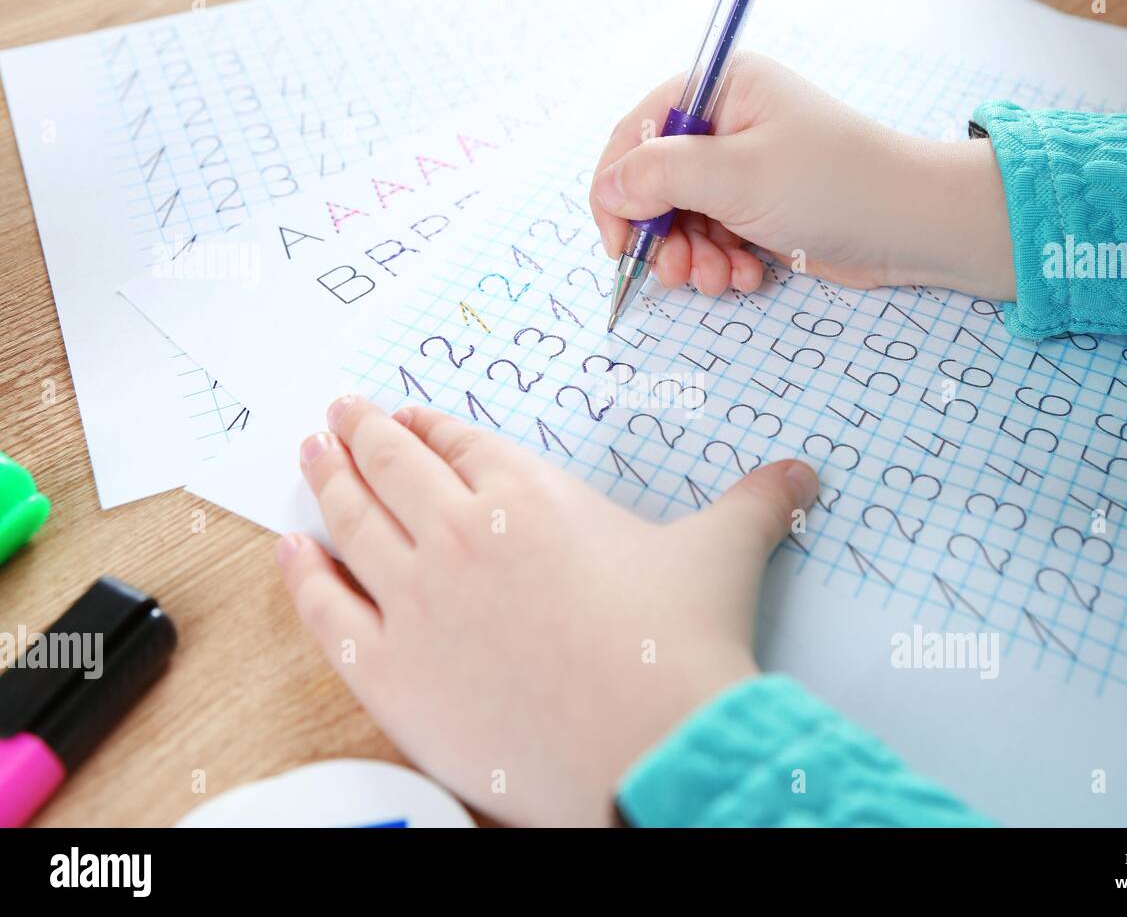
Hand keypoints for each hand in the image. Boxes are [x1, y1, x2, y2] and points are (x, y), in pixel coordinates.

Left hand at [275, 395, 819, 826]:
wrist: (649, 748)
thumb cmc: (682, 647)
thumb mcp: (722, 555)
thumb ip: (756, 502)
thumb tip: (803, 474)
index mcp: (527, 494)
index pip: (458, 442)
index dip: (428, 423)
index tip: (407, 414)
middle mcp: (459, 532)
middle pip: (392, 464)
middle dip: (363, 431)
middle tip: (340, 411)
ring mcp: (415, 600)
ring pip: (351, 521)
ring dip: (326, 478)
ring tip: (308, 451)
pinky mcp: (390, 670)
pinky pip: (328, 608)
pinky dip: (303, 572)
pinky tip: (290, 546)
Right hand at [589, 52, 1014, 300]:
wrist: (913, 227)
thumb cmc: (833, 185)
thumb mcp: (737, 176)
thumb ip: (660, 177)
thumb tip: (604, 189)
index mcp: (721, 90)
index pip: (638, 132)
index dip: (617, 187)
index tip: (617, 240)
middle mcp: (728, 125)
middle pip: (656, 184)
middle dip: (662, 236)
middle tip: (675, 273)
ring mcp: (745, 171)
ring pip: (683, 221)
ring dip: (692, 259)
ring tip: (719, 280)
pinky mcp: (761, 211)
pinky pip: (715, 240)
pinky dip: (722, 265)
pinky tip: (747, 278)